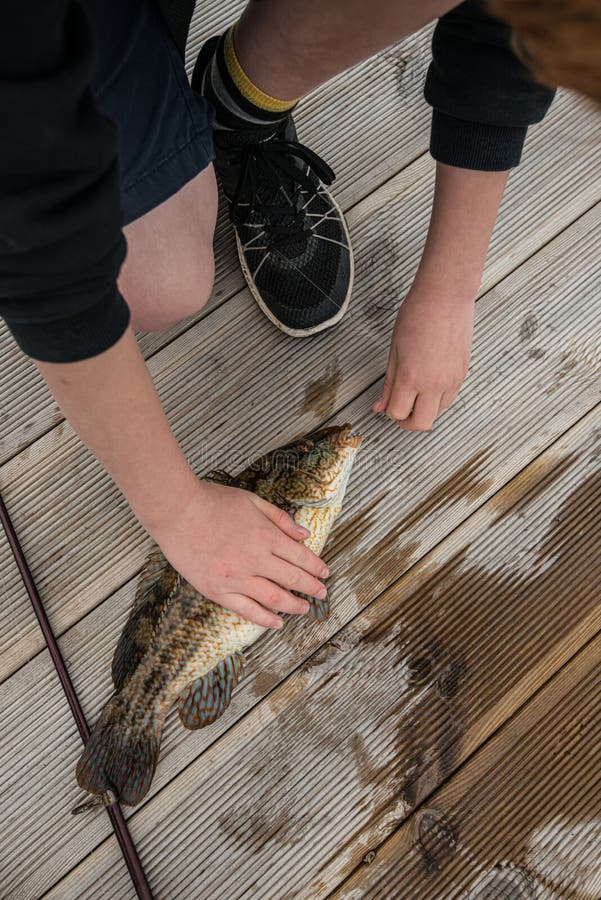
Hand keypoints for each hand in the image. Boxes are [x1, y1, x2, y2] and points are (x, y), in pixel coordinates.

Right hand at [150, 479, 328, 628]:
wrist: (177, 511)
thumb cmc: (212, 501)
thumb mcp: (252, 501)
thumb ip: (280, 519)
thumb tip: (304, 534)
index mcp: (266, 535)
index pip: (300, 556)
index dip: (316, 567)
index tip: (324, 573)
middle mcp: (256, 559)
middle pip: (292, 579)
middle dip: (312, 588)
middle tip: (321, 593)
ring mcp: (237, 578)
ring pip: (274, 598)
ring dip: (294, 606)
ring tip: (304, 609)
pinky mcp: (218, 590)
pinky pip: (247, 610)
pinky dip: (265, 619)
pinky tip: (277, 622)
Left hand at [373, 285, 473, 430]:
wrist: (445, 297)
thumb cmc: (418, 315)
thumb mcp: (394, 351)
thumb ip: (388, 383)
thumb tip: (380, 407)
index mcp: (410, 377)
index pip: (397, 413)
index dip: (390, 412)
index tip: (389, 405)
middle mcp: (433, 383)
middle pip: (422, 424)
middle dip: (409, 422)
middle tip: (402, 412)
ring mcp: (451, 380)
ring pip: (437, 413)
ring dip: (425, 409)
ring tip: (417, 392)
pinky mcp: (463, 373)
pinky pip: (450, 398)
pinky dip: (438, 398)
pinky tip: (430, 383)